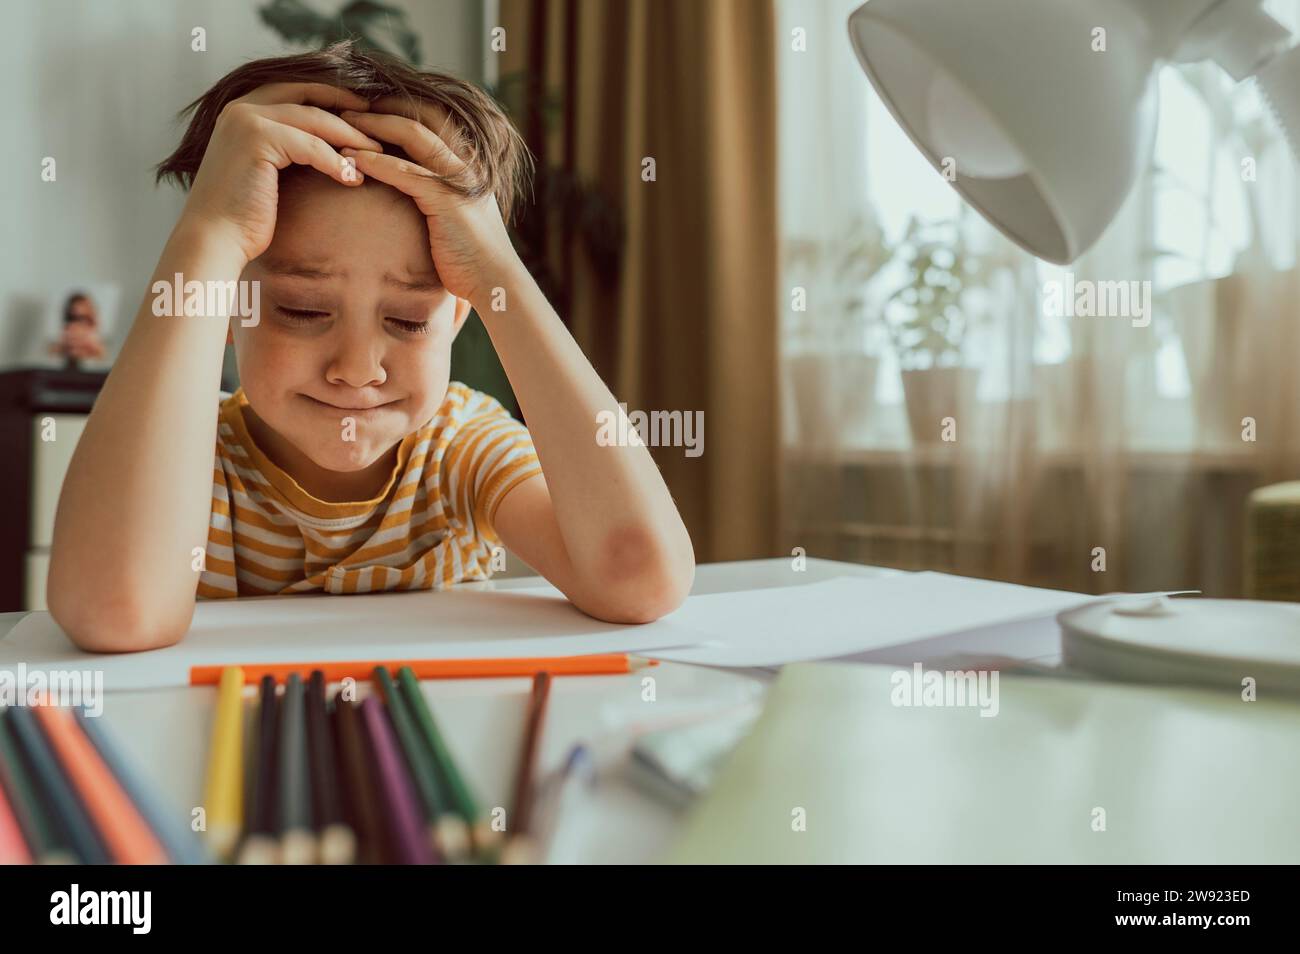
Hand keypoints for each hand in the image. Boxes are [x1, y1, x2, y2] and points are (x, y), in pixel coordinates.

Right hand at [176, 83, 383, 264]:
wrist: (215, 239)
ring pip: (315, 120)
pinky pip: (310, 145)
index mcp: (242, 110)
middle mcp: (242, 107)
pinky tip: (354, 178)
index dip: (332, 98)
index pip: (297, 90)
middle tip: (381, 126)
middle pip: (309, 96)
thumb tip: (333, 148)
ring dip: (351, 138)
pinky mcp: (256, 139)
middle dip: (348, 109)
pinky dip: (336, 162)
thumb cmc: (244, 215)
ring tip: (377, 155)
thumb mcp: (269, 172)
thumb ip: (290, 150)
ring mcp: (247, 120)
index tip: (365, 112)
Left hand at [338, 96, 522, 305]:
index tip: (365, 107)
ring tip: (338, 126)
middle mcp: (465, 163)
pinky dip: (375, 163)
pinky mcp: (447, 200)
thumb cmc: (472, 256)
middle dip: (381, 106)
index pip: (433, 117)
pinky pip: (404, 173)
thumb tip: (410, 192)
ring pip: (410, 135)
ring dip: (371, 127)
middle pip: (421, 115)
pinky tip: (351, 160)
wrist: (496, 283)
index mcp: (468, 163)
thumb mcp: (456, 216)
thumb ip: (438, 196)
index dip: (399, 106)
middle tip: (344, 106)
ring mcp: (458, 179)